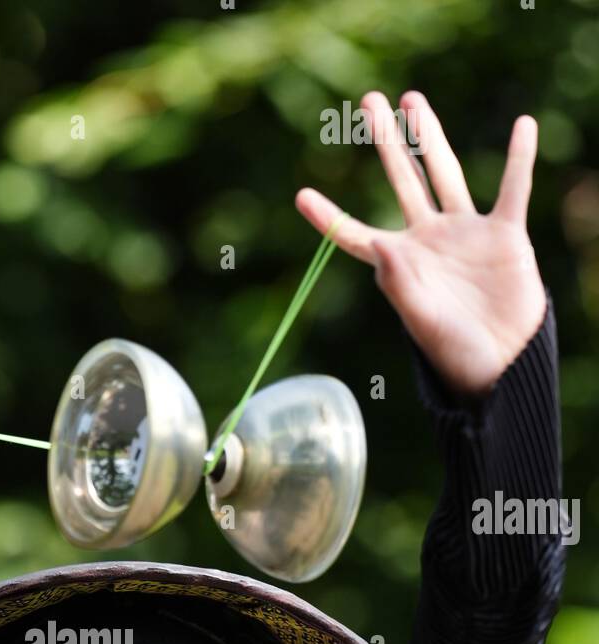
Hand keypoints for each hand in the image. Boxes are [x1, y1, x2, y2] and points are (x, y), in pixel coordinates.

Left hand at [296, 91, 546, 396]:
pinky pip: (513, 187)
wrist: (501, 362)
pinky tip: (523, 125)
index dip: (329, 217)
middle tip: (369, 102)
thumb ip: (399, 285)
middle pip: (403, 182)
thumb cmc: (453, 351)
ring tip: (413, 99)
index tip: (302, 196)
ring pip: (444, 174)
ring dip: (430, 136)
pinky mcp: (502, 234)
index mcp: (397, 265)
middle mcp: (427, 241)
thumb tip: (383, 248)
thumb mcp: (420, 322)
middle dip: (387, 143)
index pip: (355, 234)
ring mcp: (464, 233)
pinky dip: (520, 158)